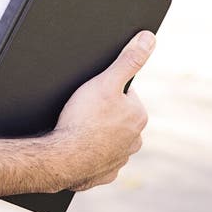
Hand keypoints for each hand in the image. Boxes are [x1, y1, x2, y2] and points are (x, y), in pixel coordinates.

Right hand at [52, 30, 155, 191]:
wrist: (63, 158)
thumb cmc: (83, 119)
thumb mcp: (105, 81)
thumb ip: (129, 59)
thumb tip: (149, 38)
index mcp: (138, 116)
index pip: (124, 94)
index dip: (105, 90)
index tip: (91, 95)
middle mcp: (135, 140)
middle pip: (117, 117)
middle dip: (102, 113)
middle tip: (82, 111)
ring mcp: (120, 159)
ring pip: (108, 138)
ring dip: (96, 133)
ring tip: (77, 129)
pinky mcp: (105, 174)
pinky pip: (99, 159)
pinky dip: (90, 153)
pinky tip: (77, 147)